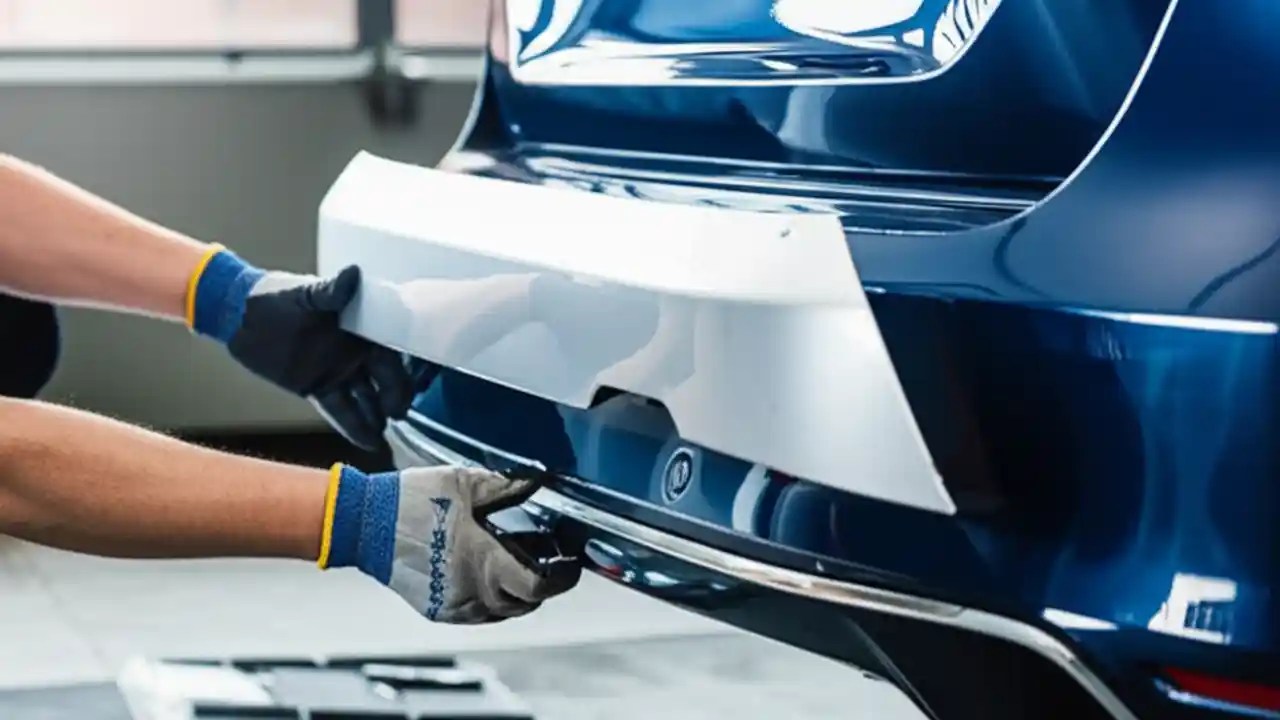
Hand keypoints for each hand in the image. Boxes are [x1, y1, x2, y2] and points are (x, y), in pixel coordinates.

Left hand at [187, 247, 412, 449]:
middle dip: (392, 399)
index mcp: (360, 326)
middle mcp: (354, 351)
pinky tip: (367, 441)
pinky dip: (353, 425)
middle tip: (397, 416)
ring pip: (364, 399)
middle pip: (383, 380)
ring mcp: (337, 371)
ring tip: (383, 437)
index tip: (405, 391)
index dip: (400, 373)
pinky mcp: (317, 387)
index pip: (389, 353)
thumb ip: (331, 291)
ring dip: (375, 417)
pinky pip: (340, 409)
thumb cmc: (274, 296)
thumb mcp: (305, 294)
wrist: (238, 315)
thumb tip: (354, 274)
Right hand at [318, 464, 580, 623]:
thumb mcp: (466, 482)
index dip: (562, 578)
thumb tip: (541, 483)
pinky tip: (485, 572)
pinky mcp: (438, 610)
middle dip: (541, 584)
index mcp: (486, 561)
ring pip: (502, 611)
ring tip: (515, 565)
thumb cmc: (413, 500)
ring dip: (515, 593)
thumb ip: (507, 486)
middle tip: (546, 560)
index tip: (571, 565)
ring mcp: (455, 605)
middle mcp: (473, 591)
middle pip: (525, 602)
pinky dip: (490, 598)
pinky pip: (478, 612)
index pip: (540, 587)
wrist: (363, 523)